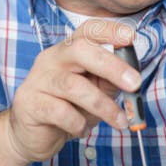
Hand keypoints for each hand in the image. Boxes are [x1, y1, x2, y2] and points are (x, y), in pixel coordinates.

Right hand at [0, 19, 140, 165]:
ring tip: (119, 121)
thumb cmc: (68, 108)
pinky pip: (60, 112)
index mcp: (69, 51)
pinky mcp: (30, 104)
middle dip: (111, 66)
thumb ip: (110, 81)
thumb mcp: (95, 92)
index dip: (109, 31)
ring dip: (102, 105)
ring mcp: (39, 80)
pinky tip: (82, 130)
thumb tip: (131, 76)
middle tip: (135, 83)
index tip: (131, 37)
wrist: (31, 135)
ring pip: (73, 85)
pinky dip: (78, 123)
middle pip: (80, 50)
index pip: (87, 31)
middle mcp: (52, 59)